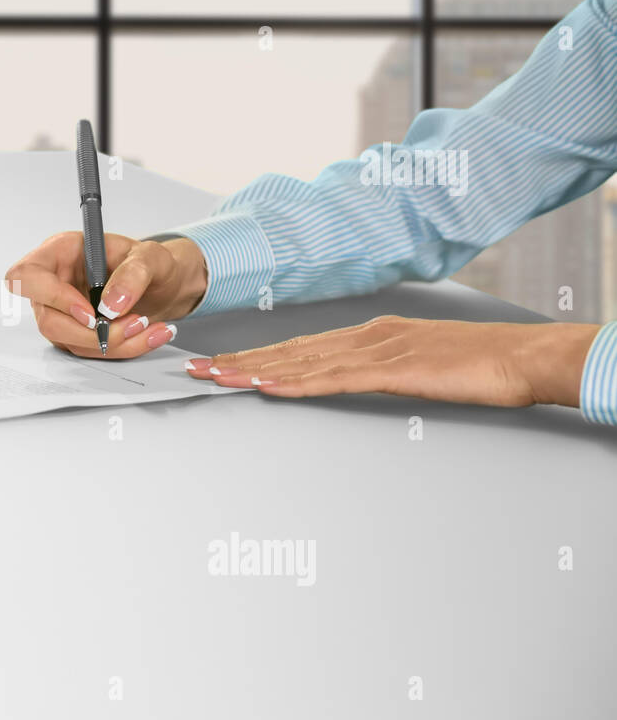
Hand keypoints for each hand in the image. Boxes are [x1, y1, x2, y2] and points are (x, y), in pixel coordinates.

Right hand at [5, 232, 207, 357]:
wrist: (163, 285)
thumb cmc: (148, 263)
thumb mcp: (149, 257)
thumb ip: (132, 274)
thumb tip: (112, 304)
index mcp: (60, 253)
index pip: (27, 276)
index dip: (52, 298)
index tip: (90, 311)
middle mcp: (55, 283)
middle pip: (48, 321)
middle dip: (91, 332)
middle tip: (131, 323)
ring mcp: (62, 313)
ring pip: (69, 342)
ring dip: (113, 342)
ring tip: (147, 326)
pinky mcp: (76, 334)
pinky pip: (91, 352)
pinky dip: (124, 348)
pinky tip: (148, 335)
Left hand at [187, 315, 599, 407]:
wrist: (521, 355)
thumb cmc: (478, 362)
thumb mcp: (418, 364)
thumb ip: (382, 370)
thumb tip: (353, 381)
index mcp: (370, 334)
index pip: (300, 347)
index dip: (256, 355)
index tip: (222, 362)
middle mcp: (365, 336)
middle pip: (289, 351)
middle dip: (239, 360)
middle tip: (197, 368)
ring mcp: (376, 350)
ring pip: (301, 362)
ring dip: (254, 370)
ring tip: (216, 377)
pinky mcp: (391, 369)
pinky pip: (333, 378)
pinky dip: (295, 382)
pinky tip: (268, 385)